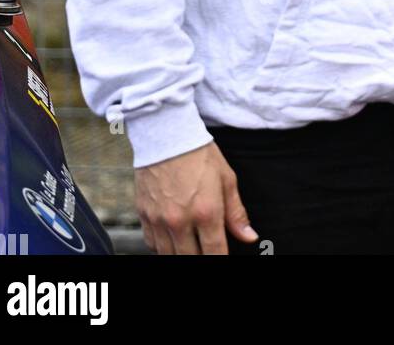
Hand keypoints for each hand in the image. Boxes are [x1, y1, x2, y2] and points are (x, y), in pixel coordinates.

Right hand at [134, 141, 258, 254]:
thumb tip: (250, 237)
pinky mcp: (143, 215)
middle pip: (190, 259)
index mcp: (206, 212)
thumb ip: (236, 213)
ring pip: (169, 256)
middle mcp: (180, 220)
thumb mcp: (226, 178)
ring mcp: (159, 220)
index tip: (223, 258)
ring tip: (190, 245)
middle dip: (201, 258)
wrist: (166, 133)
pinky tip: (172, 238)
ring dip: (181, 254)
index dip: (221, 261)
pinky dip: (162, 246)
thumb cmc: (199, 153)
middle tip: (206, 249)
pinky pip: (152, 244)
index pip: (215, 254)